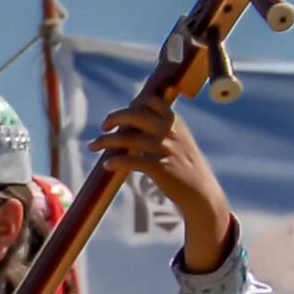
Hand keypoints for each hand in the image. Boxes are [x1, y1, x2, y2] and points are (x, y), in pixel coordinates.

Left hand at [91, 100, 230, 273]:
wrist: (201, 192)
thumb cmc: (185, 167)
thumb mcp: (179, 141)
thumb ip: (162, 129)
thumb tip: (136, 120)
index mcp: (175, 122)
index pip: (151, 101)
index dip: (133, 104)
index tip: (122, 113)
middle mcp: (169, 131)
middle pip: (135, 114)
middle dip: (115, 117)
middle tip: (103, 126)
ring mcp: (164, 148)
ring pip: (127, 137)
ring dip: (104, 141)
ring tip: (92, 146)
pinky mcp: (159, 167)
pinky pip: (130, 160)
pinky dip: (115, 161)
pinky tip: (107, 166)